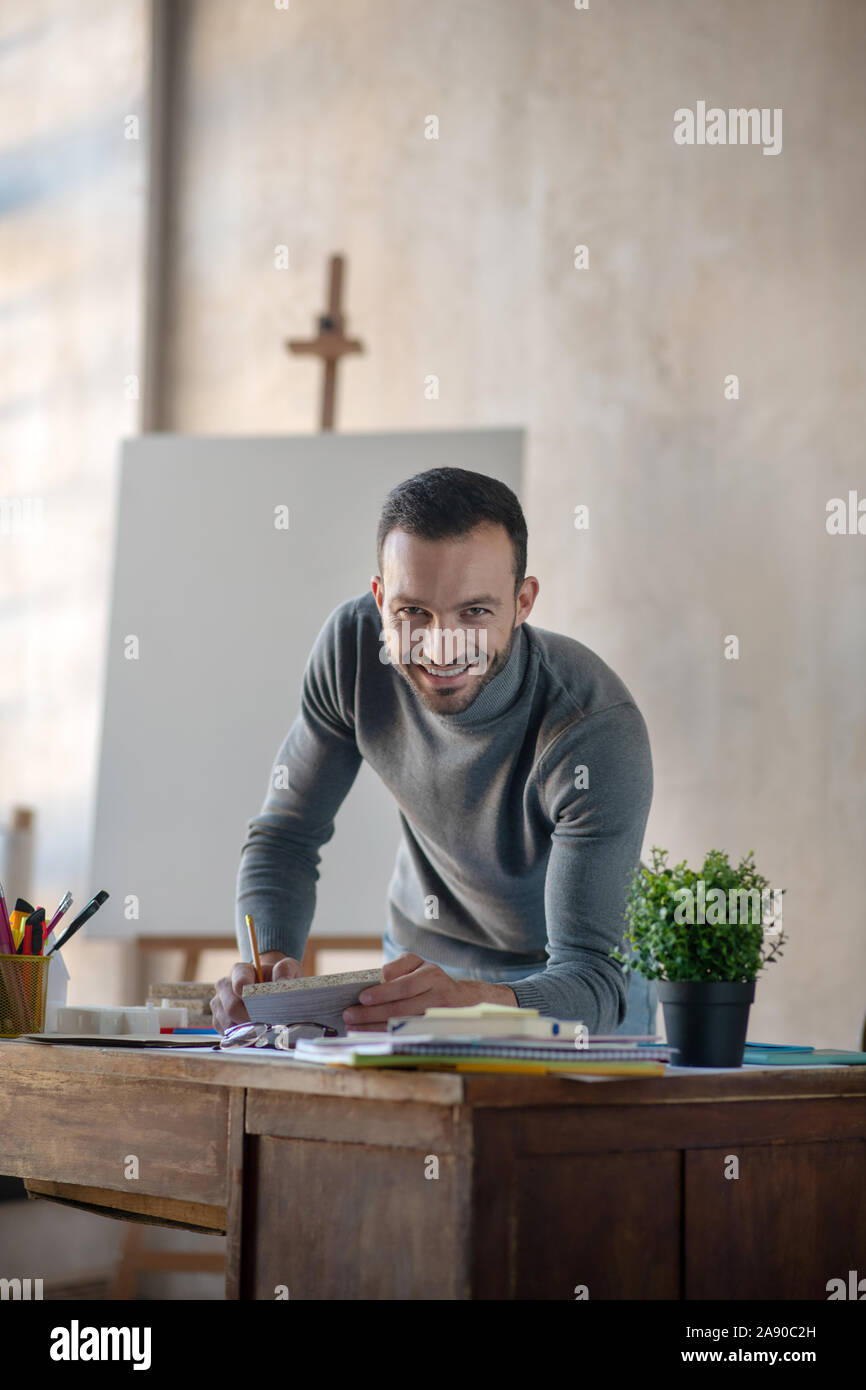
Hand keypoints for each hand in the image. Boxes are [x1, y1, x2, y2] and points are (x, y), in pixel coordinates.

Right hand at [211, 950, 302, 1033]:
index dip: (244, 989)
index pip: (238, 979)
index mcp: (240, 971)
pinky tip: (254, 1034)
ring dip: (246, 1030)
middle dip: (250, 1019)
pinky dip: (241, 1037)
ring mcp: (220, 1004)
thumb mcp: (287, 968)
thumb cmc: (276, 978)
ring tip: (263, 1030)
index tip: (254, 998)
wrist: (268, 985)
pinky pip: (226, 1033)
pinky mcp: (219, 1020)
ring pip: (228, 1023)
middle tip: (267, 1024)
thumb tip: (281, 981)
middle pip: (231, 1007)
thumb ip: (285, 969)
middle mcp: (225, 986)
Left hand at [341, 952, 515, 1030]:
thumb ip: (398, 966)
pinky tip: (371, 1036)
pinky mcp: (435, 1033)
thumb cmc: (431, 980)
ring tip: (354, 1027)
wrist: (464, 1000)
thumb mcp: (418, 964)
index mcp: (432, 976)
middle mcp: (438, 996)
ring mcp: (438, 1018)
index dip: (383, 993)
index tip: (362, 997)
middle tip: (349, 1016)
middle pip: (401, 1009)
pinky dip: (387, 1037)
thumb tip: (382, 977)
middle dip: (372, 1014)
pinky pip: (407, 1036)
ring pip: (402, 1026)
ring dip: (375, 1028)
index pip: (405, 986)